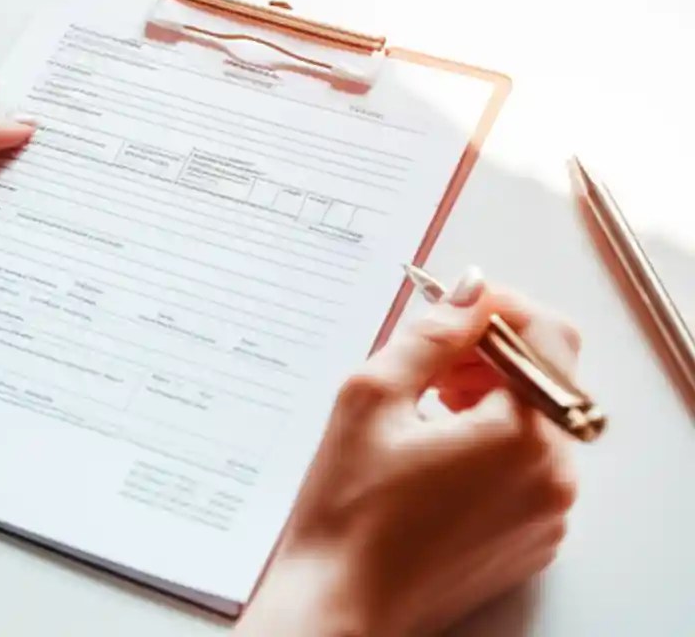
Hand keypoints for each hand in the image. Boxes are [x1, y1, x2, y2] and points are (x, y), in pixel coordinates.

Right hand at [237, 272, 579, 635]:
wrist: (341, 603)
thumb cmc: (347, 511)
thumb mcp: (372, 397)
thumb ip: (429, 335)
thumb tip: (468, 294)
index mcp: (523, 436)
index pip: (547, 335)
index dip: (500, 308)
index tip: (454, 309)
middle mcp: (555, 477)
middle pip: (546, 378)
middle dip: (491, 357)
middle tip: (428, 366)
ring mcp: (548, 514)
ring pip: (537, 423)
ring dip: (489, 401)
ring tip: (423, 414)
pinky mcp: (532, 539)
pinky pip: (529, 470)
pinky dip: (492, 448)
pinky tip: (433, 459)